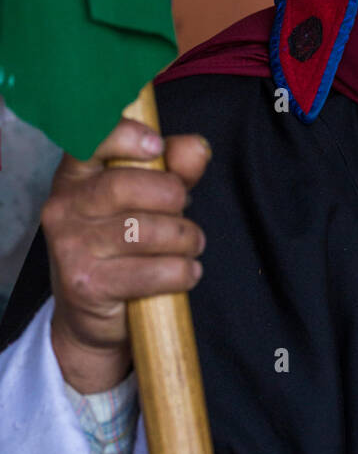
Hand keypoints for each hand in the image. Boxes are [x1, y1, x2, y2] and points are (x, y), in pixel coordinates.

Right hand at [44, 118, 211, 393]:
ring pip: (144, 230)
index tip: (157, 147)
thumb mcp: (148, 201)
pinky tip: (185, 273)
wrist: (92, 316)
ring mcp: (70, 247)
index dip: (126, 136)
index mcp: (75, 177)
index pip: (90, 141)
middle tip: (184, 213)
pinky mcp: (86, 284)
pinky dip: (181, 272)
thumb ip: (174, 169)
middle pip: (126, 185)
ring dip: (184, 238)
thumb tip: (197, 147)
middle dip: (173, 196)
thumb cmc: (124, 247)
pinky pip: (150, 271)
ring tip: (190, 246)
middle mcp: (63, 208)